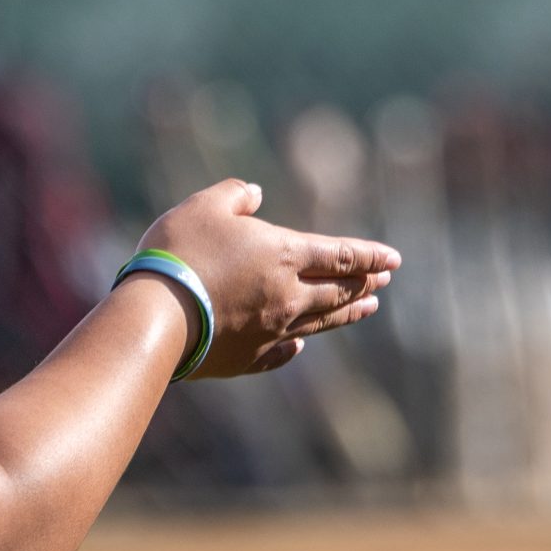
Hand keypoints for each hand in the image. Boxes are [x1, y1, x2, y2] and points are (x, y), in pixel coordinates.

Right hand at [137, 180, 397, 378]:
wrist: (156, 316)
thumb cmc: (180, 253)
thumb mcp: (204, 206)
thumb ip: (234, 195)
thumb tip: (255, 192)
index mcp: (283, 255)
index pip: (340, 255)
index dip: (369, 255)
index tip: (395, 259)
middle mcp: (287, 296)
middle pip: (338, 291)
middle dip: (364, 283)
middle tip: (385, 282)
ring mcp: (271, 331)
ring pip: (320, 323)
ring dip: (347, 314)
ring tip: (369, 309)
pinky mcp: (248, 358)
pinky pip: (282, 353)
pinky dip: (297, 347)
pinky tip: (301, 347)